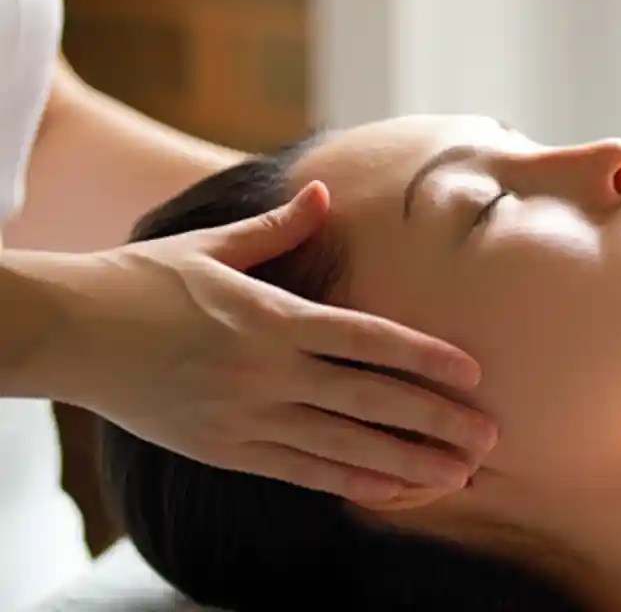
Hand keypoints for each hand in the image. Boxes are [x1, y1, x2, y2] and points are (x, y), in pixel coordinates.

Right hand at [58, 182, 496, 501]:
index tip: (472, 372)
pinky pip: (302, 471)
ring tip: (459, 472)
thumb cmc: (142, 281)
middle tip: (491, 436)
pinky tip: (392, 490)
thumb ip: (278, 227)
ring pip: (345, 445)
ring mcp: (248, 417)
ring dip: (408, 461)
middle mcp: (267, 372)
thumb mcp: (211, 246)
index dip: (424, 357)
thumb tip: (323, 192)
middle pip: (370, 399)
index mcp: (272, 317)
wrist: (67, 333)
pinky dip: (352, 482)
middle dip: (436, 420)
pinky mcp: (227, 449)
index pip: (367, 339)